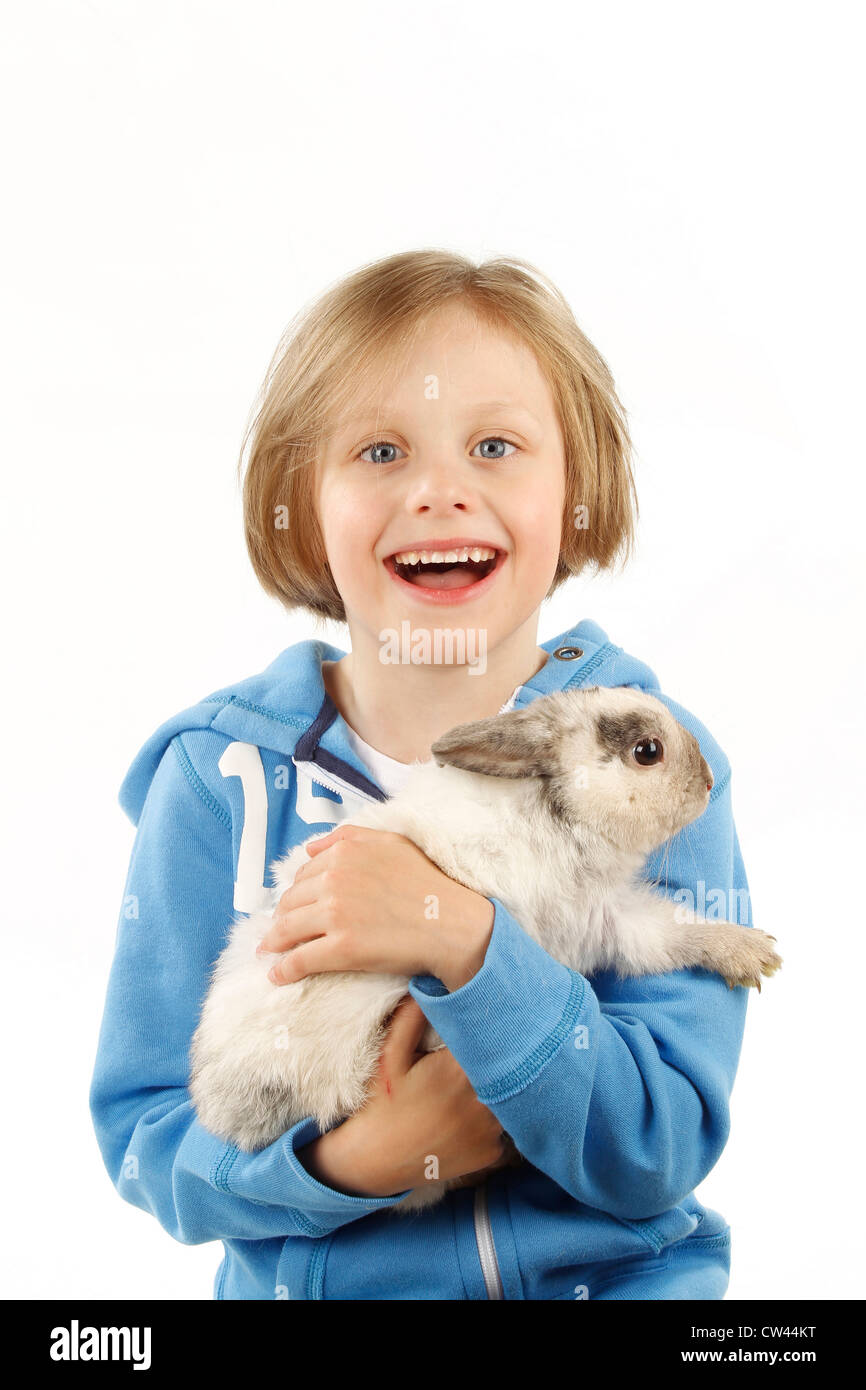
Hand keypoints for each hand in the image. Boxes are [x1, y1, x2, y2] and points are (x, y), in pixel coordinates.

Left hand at [259, 825, 494, 990]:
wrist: (450, 923)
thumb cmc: (427, 882)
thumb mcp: (390, 842)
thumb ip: (348, 837)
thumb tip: (310, 848)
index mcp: (344, 852)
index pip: (303, 874)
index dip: (297, 893)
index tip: (295, 906)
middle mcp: (334, 879)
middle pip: (291, 901)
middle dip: (282, 917)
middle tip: (279, 932)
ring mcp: (335, 914)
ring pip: (288, 929)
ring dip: (274, 942)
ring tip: (271, 951)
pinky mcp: (340, 948)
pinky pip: (300, 960)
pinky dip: (283, 969)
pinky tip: (277, 975)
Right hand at [296, 997, 507, 1196]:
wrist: (376, 1162)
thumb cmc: (381, 1103)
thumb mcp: (390, 1055)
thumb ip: (411, 1017)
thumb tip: (430, 982)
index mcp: (459, 1070)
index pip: (494, 1038)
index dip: (496, 1027)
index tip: (494, 1019)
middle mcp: (481, 1100)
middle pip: (511, 1067)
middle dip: (508, 1055)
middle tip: (503, 1044)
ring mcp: (490, 1130)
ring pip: (514, 1096)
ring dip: (506, 1086)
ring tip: (496, 1077)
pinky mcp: (492, 1154)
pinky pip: (507, 1127)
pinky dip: (498, 1118)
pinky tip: (477, 1113)